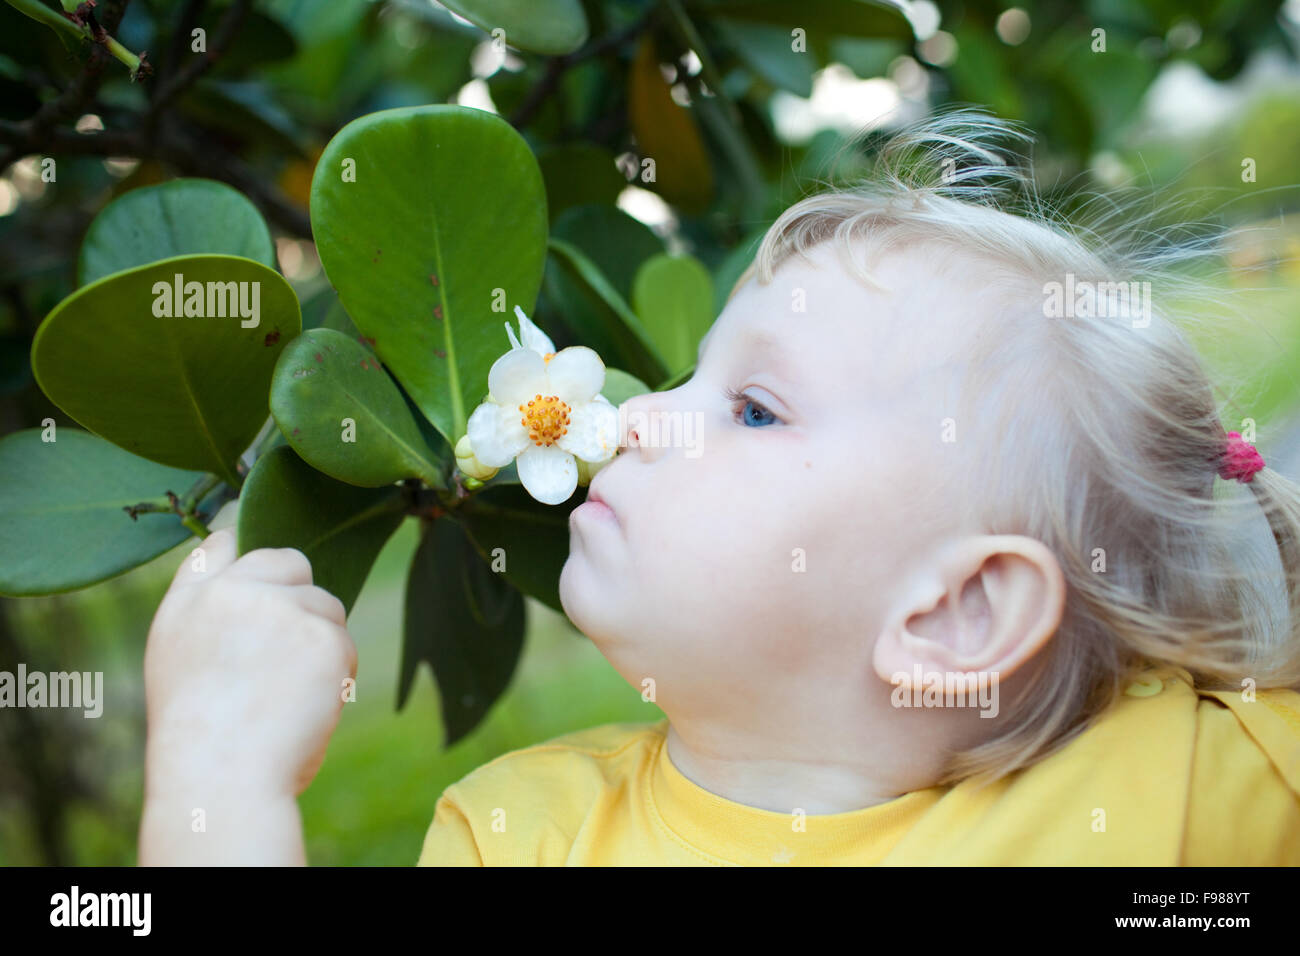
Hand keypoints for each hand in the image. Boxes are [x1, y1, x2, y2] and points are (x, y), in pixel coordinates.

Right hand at [142, 529, 356, 802]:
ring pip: (325, 606)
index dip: (248, 563)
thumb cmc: (202, 738)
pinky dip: (336, 675)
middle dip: (299, 597)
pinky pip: (344, 643)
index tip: (260, 587)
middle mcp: (232, 592)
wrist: (221, 778)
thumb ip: (208, 609)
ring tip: (286, 695)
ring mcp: (280, 607)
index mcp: (187, 602)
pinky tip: (306, 706)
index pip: (221, 547)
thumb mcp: (181, 661)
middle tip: (286, 655)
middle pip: (290, 563)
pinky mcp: (322, 632)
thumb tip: (241, 555)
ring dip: (320, 642)